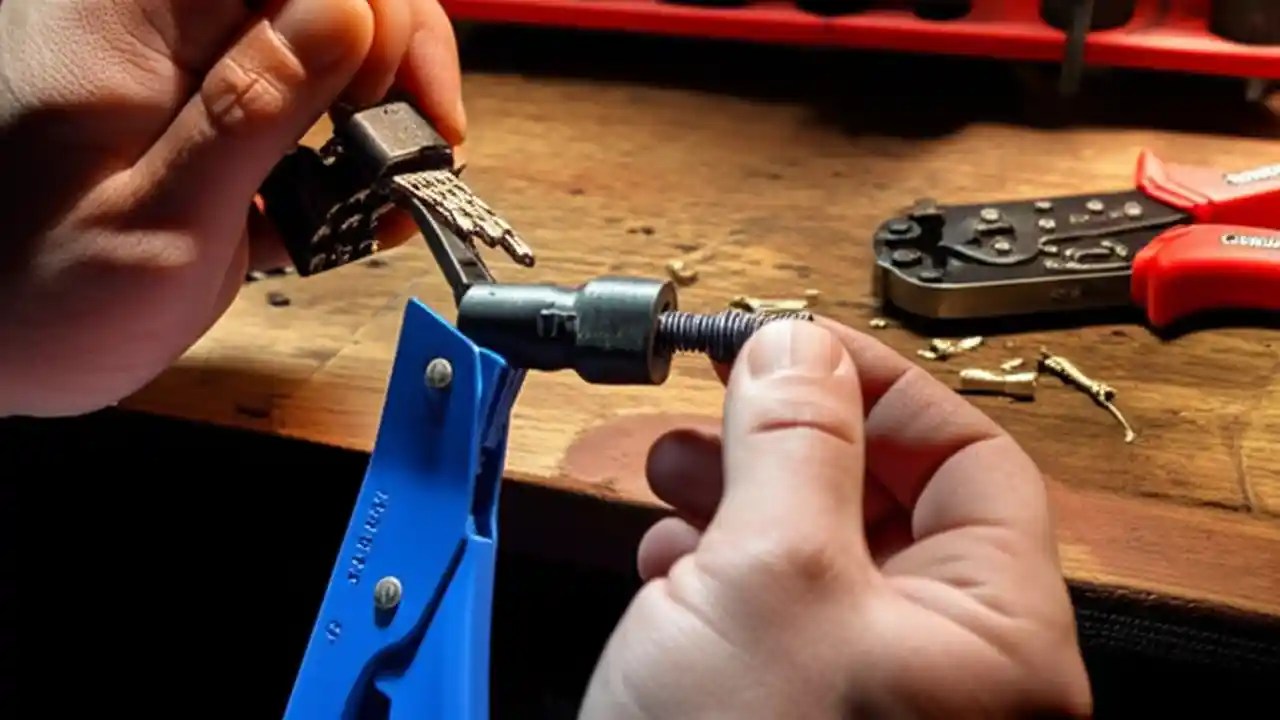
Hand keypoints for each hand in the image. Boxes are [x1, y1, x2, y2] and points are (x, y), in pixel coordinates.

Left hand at [0, 0, 463, 415]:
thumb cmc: (35, 302)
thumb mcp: (159, 220)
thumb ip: (252, 109)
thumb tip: (351, 14)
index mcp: (132, 17)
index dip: (377, 18)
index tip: (398, 105)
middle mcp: (164, 27)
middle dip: (398, 64)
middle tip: (416, 153)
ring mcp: (191, 71)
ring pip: (331, 43)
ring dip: (382, 116)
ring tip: (391, 193)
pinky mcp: (211, 117)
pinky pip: (305, 103)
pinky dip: (347, 158)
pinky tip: (361, 212)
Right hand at [581, 319, 1091, 718]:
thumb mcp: (769, 577)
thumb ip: (794, 446)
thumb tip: (794, 346)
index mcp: (994, 642)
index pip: (971, 463)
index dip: (880, 388)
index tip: (795, 345)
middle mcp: (942, 671)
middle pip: (887, 503)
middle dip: (795, 438)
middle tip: (725, 394)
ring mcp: (863, 694)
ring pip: (815, 553)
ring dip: (741, 493)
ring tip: (675, 468)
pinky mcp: (789, 712)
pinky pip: (770, 612)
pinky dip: (715, 565)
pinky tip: (664, 559)